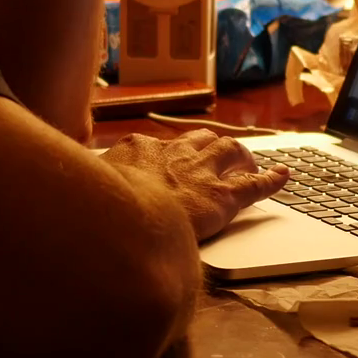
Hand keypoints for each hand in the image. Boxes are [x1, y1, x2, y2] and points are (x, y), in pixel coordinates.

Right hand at [101, 130, 289, 240]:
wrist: (123, 217)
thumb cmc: (99, 207)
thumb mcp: (84, 188)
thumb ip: (87, 186)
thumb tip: (75, 187)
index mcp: (139, 149)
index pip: (159, 146)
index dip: (171, 153)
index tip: (171, 159)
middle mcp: (174, 152)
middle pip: (200, 140)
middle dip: (212, 147)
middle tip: (218, 156)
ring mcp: (201, 172)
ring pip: (230, 151)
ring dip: (240, 156)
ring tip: (248, 162)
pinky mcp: (222, 196)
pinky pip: (254, 185)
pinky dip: (271, 179)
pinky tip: (283, 176)